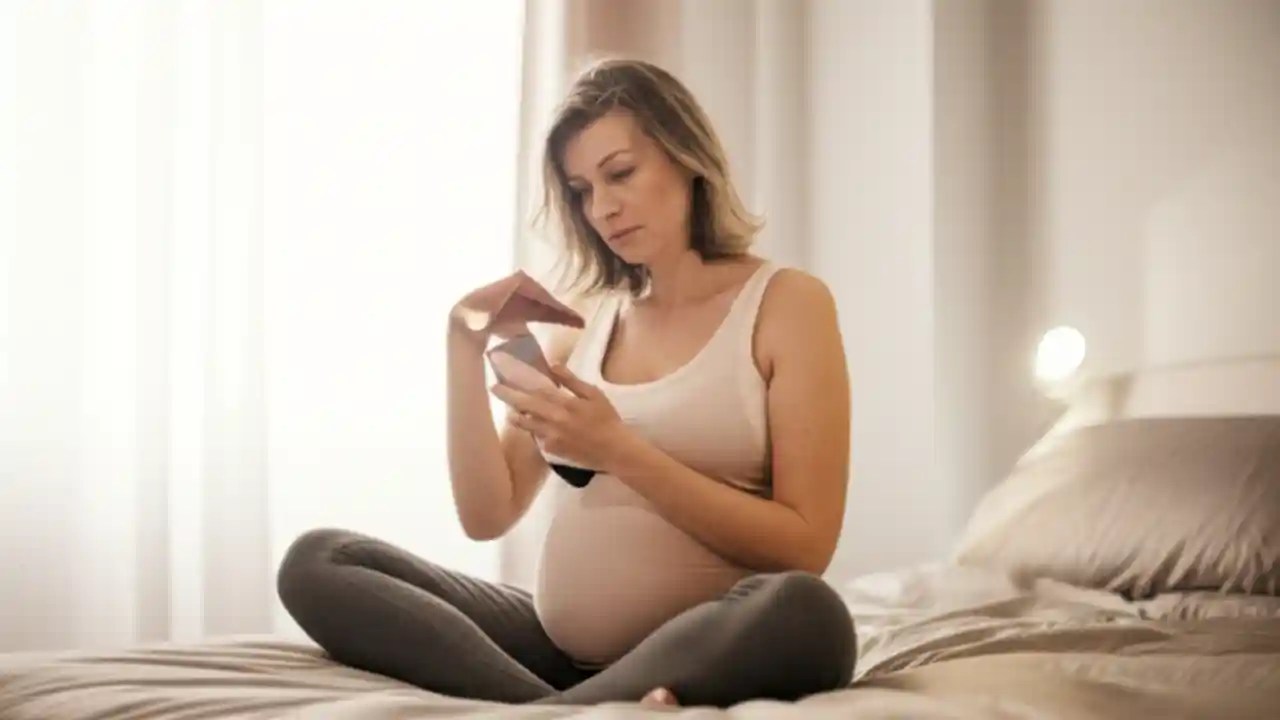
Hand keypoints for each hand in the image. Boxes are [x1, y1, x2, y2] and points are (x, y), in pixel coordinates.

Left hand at [490, 364, 637, 470]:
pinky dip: (532, 429)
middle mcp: (554, 420)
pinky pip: (536, 437)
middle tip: (493, 388)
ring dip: (515, 415)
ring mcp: (551, 437)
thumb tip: (553, 364)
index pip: (535, 390)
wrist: (614, 450)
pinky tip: (533, 425)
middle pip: (525, 406)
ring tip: (509, 409)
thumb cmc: (606, 419)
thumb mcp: (593, 394)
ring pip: (526, 424)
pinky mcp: (552, 450)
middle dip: (507, 396)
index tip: (502, 377)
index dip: (517, 384)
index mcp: (565, 404)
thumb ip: (572, 380)